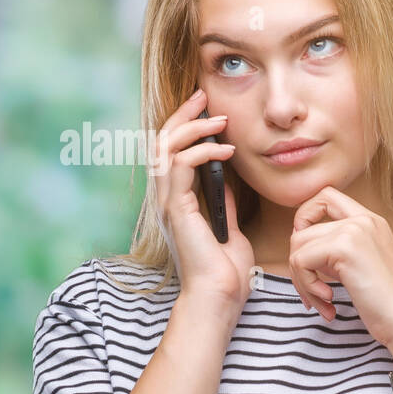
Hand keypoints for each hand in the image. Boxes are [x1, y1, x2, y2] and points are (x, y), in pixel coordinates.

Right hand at [150, 87, 255, 308]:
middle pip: (162, 142)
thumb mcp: (230, 227)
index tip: (206, 108)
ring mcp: (168, 204)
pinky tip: (225, 150)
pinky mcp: (176, 210)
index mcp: (177, 201)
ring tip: (220, 119)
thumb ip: (223, 202)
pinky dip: (202, 152)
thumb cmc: (226, 271)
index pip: (172, 152)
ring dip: (193, 128)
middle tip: (204, 96)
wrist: (219, 296)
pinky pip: (180, 167)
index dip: (185, 126)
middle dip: (183, 115)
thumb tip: (225, 179)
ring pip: (167, 149)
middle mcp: (167, 199)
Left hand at [287, 186, 392, 357]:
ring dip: (302, 281)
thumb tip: (301, 252)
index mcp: (372, 221)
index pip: (325, 197)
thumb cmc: (390, 305)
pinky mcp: (344, 248)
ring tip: (323, 303)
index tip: (309, 254)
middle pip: (303, 227)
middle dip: (298, 264)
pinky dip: (307, 286)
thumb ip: (338, 252)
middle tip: (313, 291)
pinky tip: (329, 303)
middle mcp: (363, 220)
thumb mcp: (364, 267)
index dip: (305, 220)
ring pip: (297, 246)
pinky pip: (300, 261)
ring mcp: (354, 231)